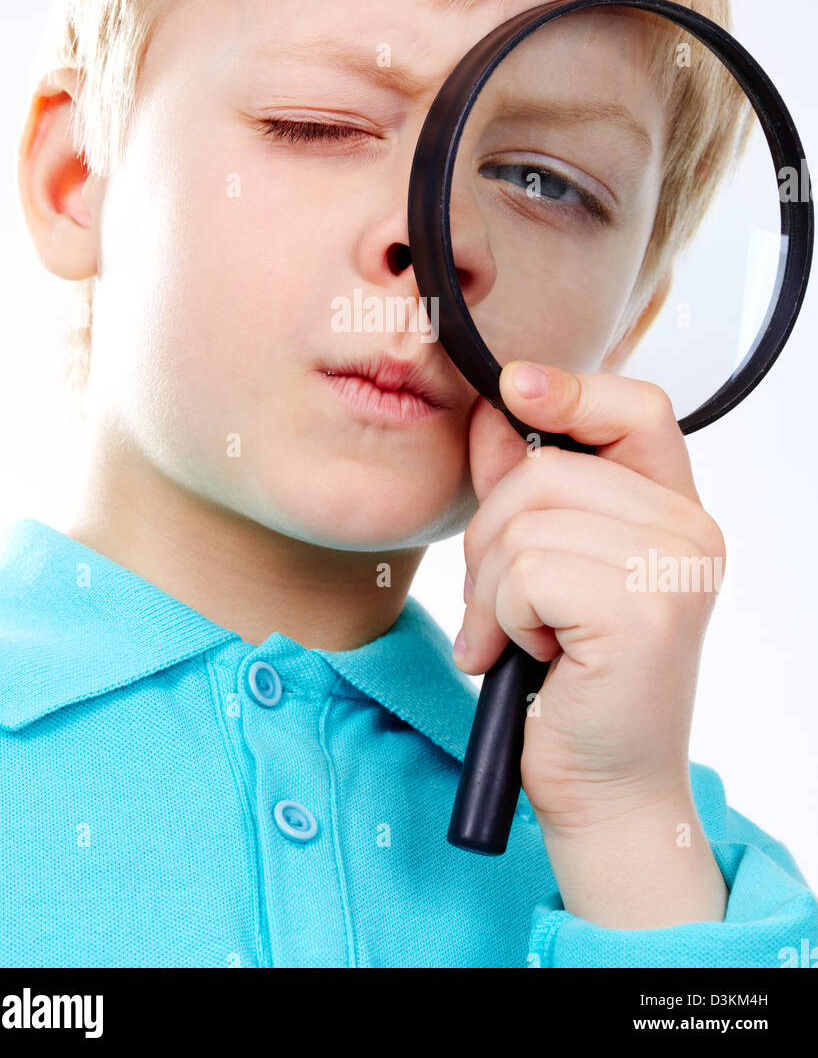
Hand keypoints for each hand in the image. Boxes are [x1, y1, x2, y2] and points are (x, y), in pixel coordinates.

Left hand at [456, 360, 725, 840]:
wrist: (603, 791)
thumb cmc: (571, 683)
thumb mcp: (545, 566)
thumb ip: (525, 484)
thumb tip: (498, 404)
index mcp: (676, 513)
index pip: (637, 407)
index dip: (571, 388)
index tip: (513, 388)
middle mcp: (691, 533)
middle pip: (545, 469)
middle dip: (489, 535)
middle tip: (493, 603)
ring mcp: (674, 570)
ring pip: (526, 522)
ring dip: (488, 589)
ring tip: (509, 638)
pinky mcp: (644, 612)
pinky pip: (526, 572)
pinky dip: (499, 618)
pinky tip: (522, 659)